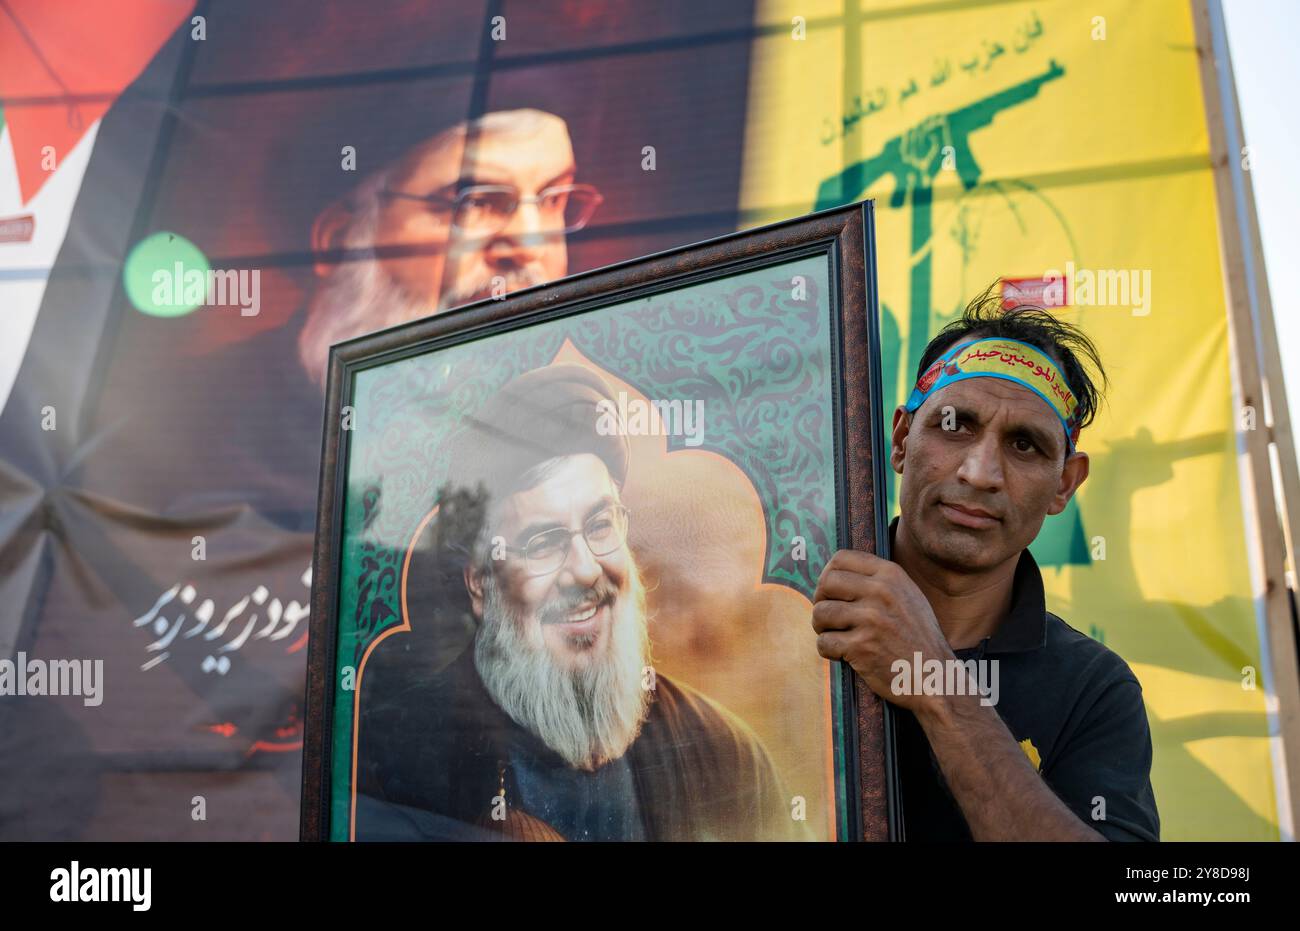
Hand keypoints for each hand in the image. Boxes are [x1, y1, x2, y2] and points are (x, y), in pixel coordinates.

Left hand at [811, 549, 953, 710]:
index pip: (841, 558)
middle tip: (828, 616)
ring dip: (821, 627)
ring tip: (835, 635)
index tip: (829, 591)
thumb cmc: (918, 638)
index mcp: (891, 575)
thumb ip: (878, 581)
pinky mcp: (861, 646)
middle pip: (826, 583)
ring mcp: (870, 619)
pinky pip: (824, 642)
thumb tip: (836, 572)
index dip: (828, 574)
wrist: (935, 677)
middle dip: (820, 600)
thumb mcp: (908, 596)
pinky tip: (843, 654)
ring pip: (820, 612)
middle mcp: (880, 592)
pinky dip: (828, 650)